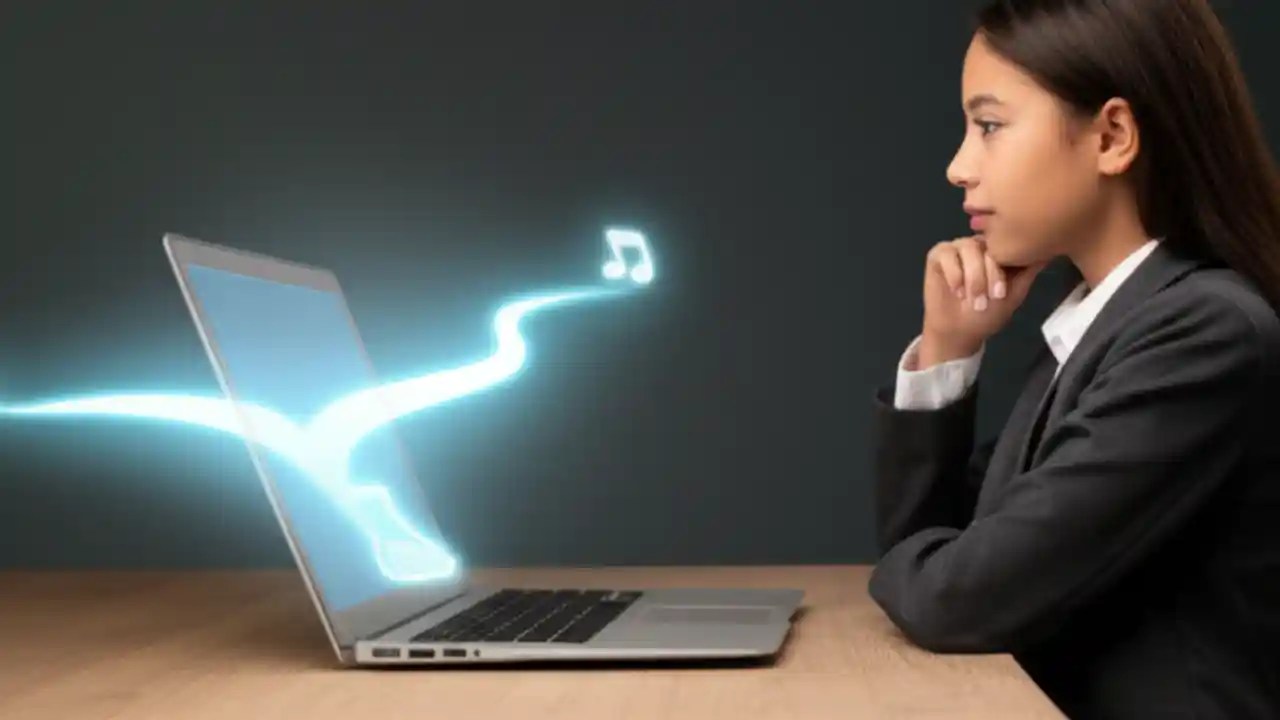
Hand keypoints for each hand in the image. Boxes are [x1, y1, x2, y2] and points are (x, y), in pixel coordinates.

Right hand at [918, 236, 1046, 367]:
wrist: (959, 332)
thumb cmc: (987, 314)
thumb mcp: (1015, 294)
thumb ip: (1028, 271)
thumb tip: (1048, 251)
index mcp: (999, 251)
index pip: (1007, 244)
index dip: (1005, 267)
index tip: (1001, 293)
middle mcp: (980, 245)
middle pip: (988, 245)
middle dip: (989, 275)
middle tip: (988, 298)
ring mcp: (958, 247)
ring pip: (968, 247)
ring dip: (972, 277)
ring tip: (972, 298)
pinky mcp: (938, 254)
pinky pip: (947, 254)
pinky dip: (953, 273)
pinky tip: (956, 290)